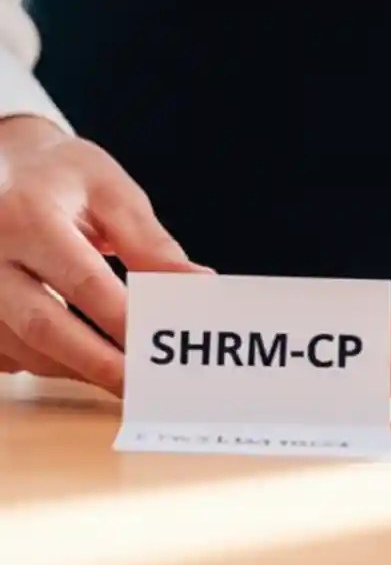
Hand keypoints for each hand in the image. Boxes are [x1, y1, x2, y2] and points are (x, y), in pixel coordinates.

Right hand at [0, 116, 209, 395]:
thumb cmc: (60, 176)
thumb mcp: (111, 192)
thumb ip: (151, 244)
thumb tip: (196, 285)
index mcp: (27, 215)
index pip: (84, 282)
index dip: (125, 321)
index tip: (162, 349)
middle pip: (43, 325)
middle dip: (98, 363)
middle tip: (143, 387)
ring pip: (22, 347)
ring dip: (75, 368)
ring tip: (124, 378)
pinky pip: (5, 352)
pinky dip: (47, 362)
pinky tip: (83, 359)